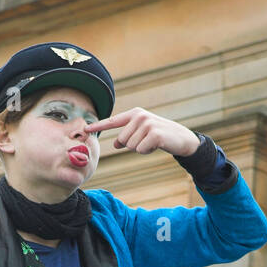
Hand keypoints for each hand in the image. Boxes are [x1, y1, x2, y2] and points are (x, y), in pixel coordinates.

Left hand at [84, 107, 199, 157]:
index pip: (113, 121)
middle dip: (132, 146)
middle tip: (146, 141)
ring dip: (141, 149)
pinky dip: (147, 152)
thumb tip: (115, 145)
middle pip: (122, 140)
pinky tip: (157, 145)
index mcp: (134, 114)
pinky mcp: (154, 134)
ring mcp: (147, 124)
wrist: (181, 138)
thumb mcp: (142, 134)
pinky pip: (140, 150)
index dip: (99, 126)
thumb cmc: (160, 136)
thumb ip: (128, 136)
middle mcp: (139, 116)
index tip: (85, 129)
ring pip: (130, 146)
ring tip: (152, 142)